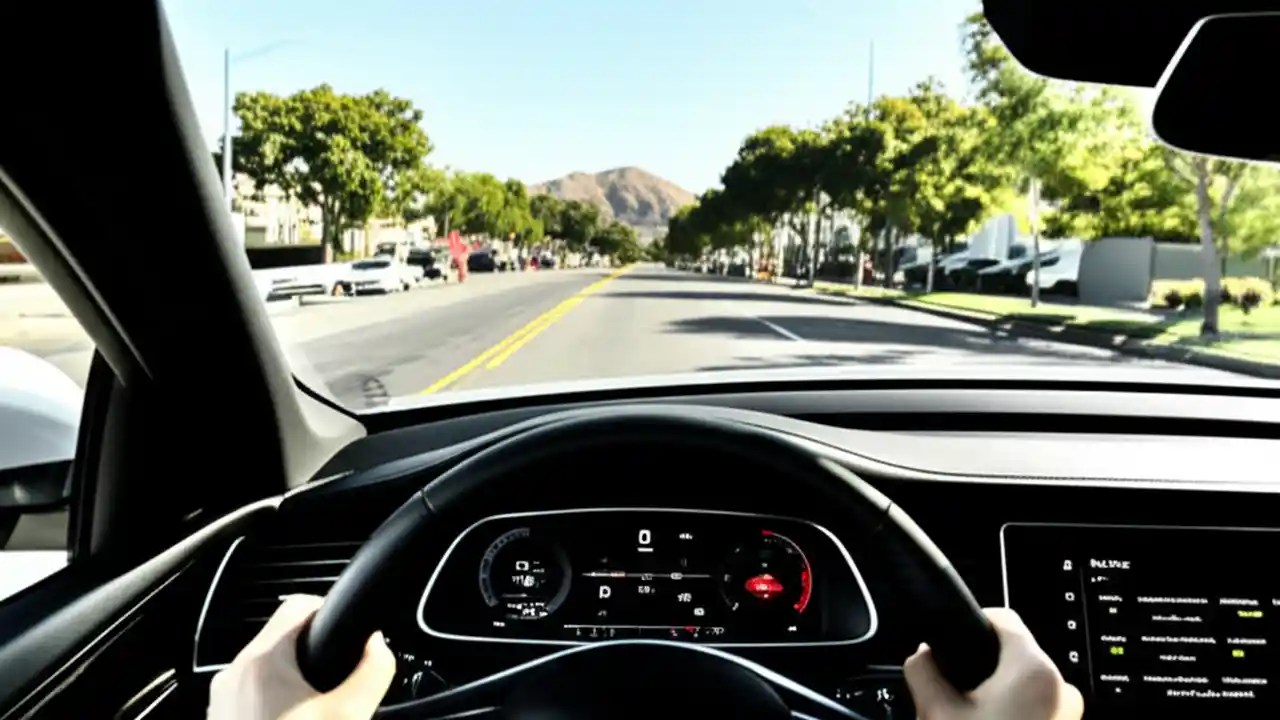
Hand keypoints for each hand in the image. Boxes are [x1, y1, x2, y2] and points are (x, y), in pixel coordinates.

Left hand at [208, 594, 395, 719]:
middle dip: (315, 654)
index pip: (300, 606)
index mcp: (262, 661)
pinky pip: (252, 698)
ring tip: (320, 710)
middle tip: (339, 683)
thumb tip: (379, 647)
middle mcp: (232, 675)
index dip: (331, 614)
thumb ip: (372, 672)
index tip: (350, 637)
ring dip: (295, 681)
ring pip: (267, 671)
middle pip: (283, 639)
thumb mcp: (349, 715)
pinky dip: (276, 704)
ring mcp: (221, 702)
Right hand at [904, 607, 1083, 719]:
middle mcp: (1062, 686)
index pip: (1003, 617)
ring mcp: (1069, 711)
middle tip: (955, 694)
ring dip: (997, 691)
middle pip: (1013, 652)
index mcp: (1034, 670)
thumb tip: (921, 655)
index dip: (972, 622)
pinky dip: (1013, 709)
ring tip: (972, 715)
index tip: (951, 642)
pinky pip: (1036, 703)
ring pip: (1023, 681)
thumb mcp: (936, 713)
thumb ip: (923, 671)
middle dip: (982, 666)